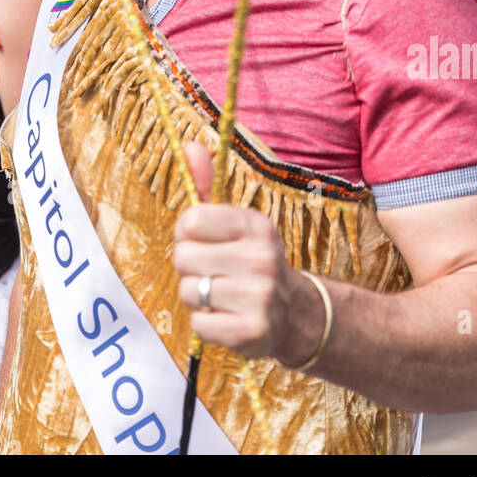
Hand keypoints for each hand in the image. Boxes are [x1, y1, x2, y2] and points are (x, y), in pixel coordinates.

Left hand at [173, 142, 325, 365]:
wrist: (293, 315)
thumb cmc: (251, 260)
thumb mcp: (235, 222)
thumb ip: (208, 184)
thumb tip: (189, 145)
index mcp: (254, 224)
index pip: (190, 220)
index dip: (188, 234)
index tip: (204, 241)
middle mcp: (261, 256)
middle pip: (183, 257)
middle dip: (191, 267)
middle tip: (216, 272)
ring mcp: (258, 296)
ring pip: (189, 291)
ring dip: (198, 297)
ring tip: (223, 295)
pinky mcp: (251, 331)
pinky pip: (198, 324)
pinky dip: (206, 324)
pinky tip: (227, 317)